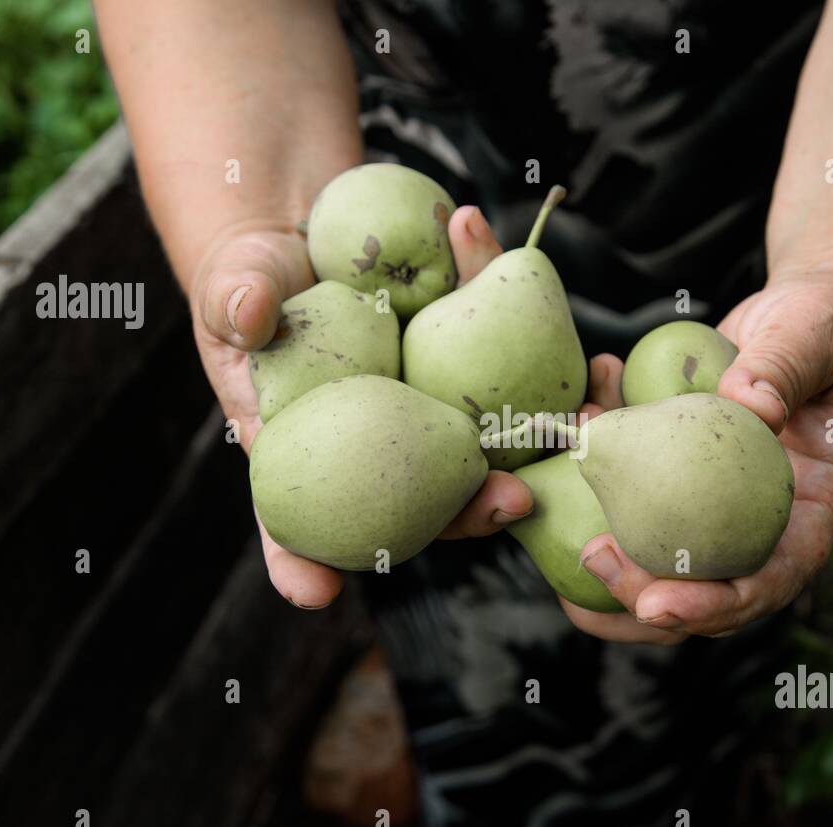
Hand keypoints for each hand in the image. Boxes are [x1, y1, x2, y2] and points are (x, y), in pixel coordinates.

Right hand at [190, 208, 621, 608]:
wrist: (314, 229)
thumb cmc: (257, 272)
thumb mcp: (235, 282)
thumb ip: (234, 299)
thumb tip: (248, 315)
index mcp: (308, 455)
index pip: (293, 520)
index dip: (299, 559)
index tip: (315, 590)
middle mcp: (377, 451)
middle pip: (420, 504)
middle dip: (470, 512)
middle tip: (513, 500)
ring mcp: (431, 414)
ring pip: (485, 448)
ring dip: (540, 446)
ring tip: (582, 421)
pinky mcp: (473, 371)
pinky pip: (516, 376)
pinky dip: (554, 367)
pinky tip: (597, 357)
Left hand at [566, 245, 832, 643]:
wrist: (827, 303)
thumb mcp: (823, 331)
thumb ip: (787, 364)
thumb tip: (749, 406)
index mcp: (816, 505)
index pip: (771, 578)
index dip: (715, 605)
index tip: (657, 606)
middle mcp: (766, 514)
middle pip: (704, 586)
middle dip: (641, 597)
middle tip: (591, 560)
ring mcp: (721, 494)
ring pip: (659, 545)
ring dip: (604, 539)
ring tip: (553, 498)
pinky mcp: (685, 463)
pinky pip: (638, 478)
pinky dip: (601, 456)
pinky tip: (581, 409)